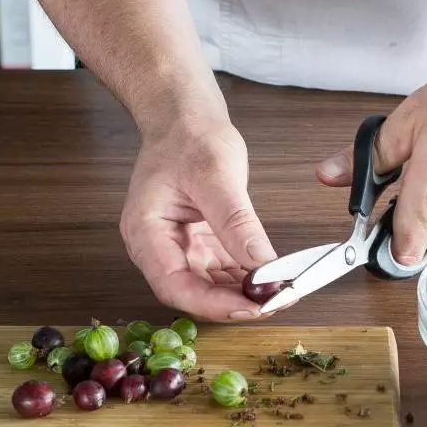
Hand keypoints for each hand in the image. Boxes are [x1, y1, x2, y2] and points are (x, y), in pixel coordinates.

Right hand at [121, 121, 276, 320]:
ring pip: (209, 287)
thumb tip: (263, 263)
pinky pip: (221, 271)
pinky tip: (271, 280)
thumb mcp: (216, 175)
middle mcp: (157, 246)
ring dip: (242, 295)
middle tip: (275, 303)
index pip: (174, 284)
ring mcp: (178, 247)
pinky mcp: (198, 244)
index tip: (251, 307)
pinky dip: (245, 279)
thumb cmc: (189, 138)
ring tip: (280, 294)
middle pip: (191, 292)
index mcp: (145, 231)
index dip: (212, 304)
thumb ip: (237, 222)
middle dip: (233, 304)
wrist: (185, 119)